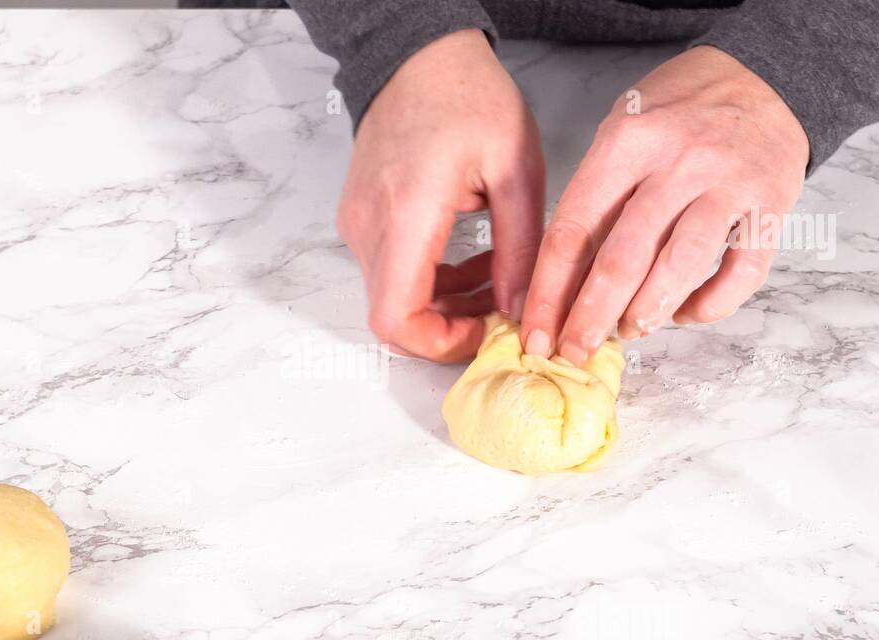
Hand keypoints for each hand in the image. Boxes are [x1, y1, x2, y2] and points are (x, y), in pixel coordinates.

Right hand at [338, 29, 543, 362]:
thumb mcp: (516, 169)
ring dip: (444, 306)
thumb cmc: (466, 96)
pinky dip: (430, 283)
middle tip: (502, 310)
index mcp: (407, 213)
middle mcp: (370, 226)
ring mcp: (358, 225)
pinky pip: (389, 274)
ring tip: (497, 281)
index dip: (440, 344)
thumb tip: (520, 309)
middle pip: (394, 318)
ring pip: (392, 299)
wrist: (417, 57)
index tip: (485, 333)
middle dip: (451, 328)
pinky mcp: (359, 221)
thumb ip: (520, 247)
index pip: (397, 317)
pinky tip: (472, 262)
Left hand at [519, 45, 809, 364]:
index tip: (535, 334)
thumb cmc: (675, 116)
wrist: (761, 77)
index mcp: (624, 144)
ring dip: (648, 312)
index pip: (572, 232)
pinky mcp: (771, 203)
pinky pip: (742, 271)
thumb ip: (594, 203)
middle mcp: (676, 162)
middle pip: (621, 258)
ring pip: (680, 266)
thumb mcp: (620, 136)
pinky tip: (686, 315)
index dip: (549, 294)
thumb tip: (558, 289)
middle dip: (590, 318)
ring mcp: (727, 182)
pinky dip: (711, 305)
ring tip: (629, 332)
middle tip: (575, 352)